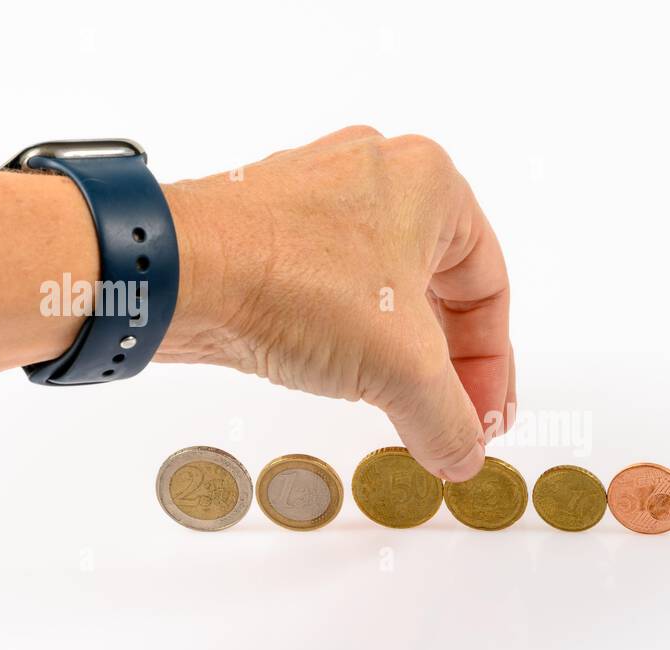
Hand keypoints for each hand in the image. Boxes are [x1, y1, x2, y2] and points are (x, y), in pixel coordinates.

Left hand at [158, 127, 513, 481]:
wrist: (175, 274)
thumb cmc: (294, 282)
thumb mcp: (403, 370)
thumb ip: (449, 420)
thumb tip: (463, 454)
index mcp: (431, 184)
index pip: (490, 289)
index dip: (495, 367)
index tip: (487, 417)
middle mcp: (377, 175)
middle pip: (442, 289)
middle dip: (450, 364)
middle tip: (455, 418)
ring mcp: (319, 197)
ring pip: (387, 290)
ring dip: (402, 353)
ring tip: (403, 407)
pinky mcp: (271, 229)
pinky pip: (335, 289)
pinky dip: (352, 338)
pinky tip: (346, 377)